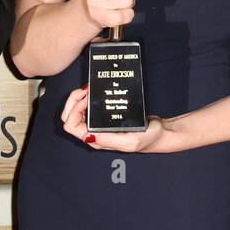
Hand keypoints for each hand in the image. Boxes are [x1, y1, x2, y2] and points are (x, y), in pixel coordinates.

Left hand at [59, 86, 173, 152]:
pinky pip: (87, 108)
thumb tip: (86, 136)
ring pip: (76, 111)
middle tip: (86, 90)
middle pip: (69, 117)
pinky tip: (94, 90)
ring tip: (89, 88)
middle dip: (73, 101)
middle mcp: (93, 134)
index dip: (74, 111)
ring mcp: (97, 125)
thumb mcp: (130, 141)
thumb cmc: (147, 138)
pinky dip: (86, 98)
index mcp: (97, 140)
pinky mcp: (103, 117)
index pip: (71, 126)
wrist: (159, 133)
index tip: (87, 100)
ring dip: (78, 98)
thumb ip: (109, 140)